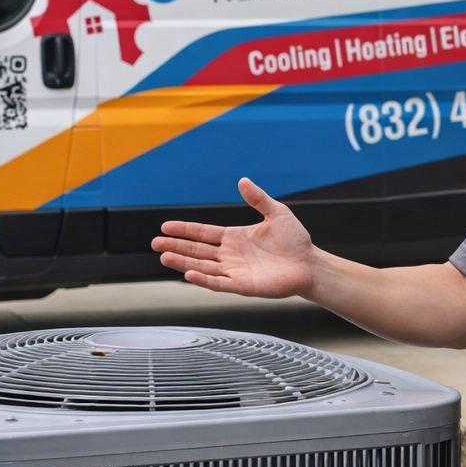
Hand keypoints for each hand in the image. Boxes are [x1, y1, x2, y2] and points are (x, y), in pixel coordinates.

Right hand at [152, 177, 315, 297]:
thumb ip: (258, 199)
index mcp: (234, 238)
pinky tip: (189, 273)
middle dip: (176, 246)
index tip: (165, 226)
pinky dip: (203, 279)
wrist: (309, 264)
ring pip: (202, 267)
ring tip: (164, 256)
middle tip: (155, 243)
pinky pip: (218, 283)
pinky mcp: (242, 286)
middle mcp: (230, 255)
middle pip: (197, 250)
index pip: (203, 233)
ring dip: (183, 262)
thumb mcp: (276, 213)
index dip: (184, 230)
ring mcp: (234, 271)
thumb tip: (242, 180)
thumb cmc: (295, 241)